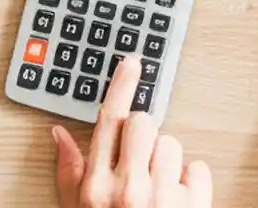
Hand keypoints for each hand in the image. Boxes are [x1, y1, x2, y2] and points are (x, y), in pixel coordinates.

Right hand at [52, 56, 211, 206]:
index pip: (109, 122)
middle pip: (144, 123)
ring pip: (172, 143)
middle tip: (138, 161)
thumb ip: (70, 171)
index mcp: (96, 189)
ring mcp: (163, 195)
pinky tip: (176, 199)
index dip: (121, 86)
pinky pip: (198, 167)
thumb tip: (59, 134)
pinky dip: (191, 181)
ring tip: (155, 189)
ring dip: (166, 161)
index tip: (133, 63)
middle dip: (142, 134)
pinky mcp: (195, 202)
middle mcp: (128, 189)